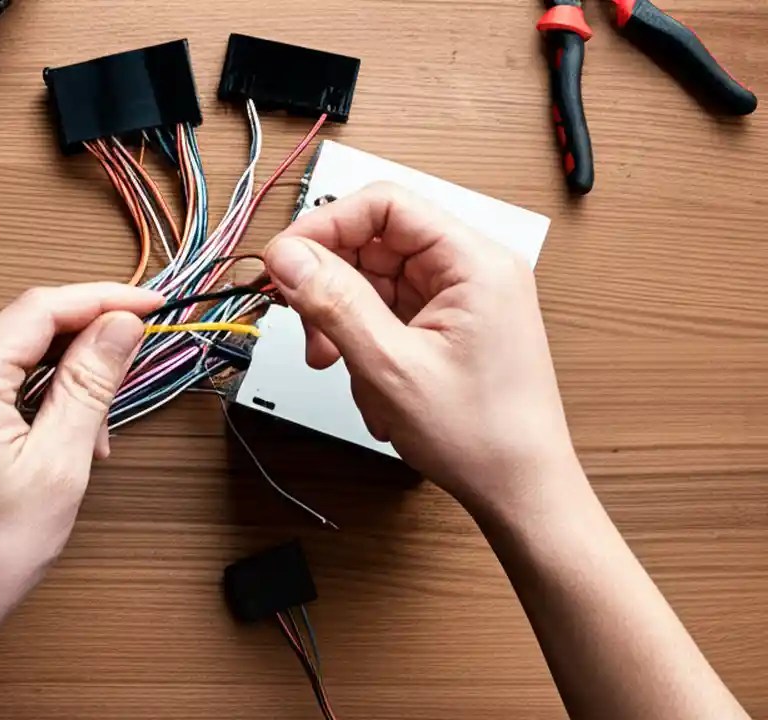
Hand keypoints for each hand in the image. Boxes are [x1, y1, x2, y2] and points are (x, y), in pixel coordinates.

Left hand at [0, 283, 162, 677]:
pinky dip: (30, 397)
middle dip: (83, 353)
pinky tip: (55, 436)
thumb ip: (90, 384)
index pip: (39, 309)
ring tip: (89, 439)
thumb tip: (121, 323)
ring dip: (60, 381)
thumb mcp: (59, 466)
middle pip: (24, 329)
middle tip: (124, 389)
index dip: (101, 300)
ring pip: (11, 355)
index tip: (150, 305)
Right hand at [263, 182, 578, 515]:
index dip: (324, 227)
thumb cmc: (483, 436)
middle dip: (330, 289)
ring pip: (372, 283)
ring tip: (342, 368)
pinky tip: (371, 384)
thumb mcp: (391, 367)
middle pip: (373, 243)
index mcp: (474, 262)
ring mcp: (459, 300)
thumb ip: (335, 303)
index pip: (384, 205)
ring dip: (344, 326)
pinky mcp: (447, 326)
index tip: (284, 262)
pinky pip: (386, 314)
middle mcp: (471, 271)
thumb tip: (288, 255)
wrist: (520, 491)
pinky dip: (364, 346)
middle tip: (307, 329)